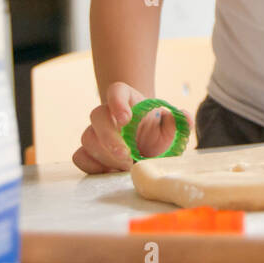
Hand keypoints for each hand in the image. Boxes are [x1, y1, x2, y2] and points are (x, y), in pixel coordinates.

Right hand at [71, 81, 185, 173]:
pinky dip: (92, 166)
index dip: (117, 102)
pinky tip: (109, 171)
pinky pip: (79, 156)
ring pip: (88, 138)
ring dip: (105, 156)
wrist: (144, 140)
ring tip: (125, 167)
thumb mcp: (171, 125)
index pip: (116, 91)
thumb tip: (184, 117)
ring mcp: (95, 131)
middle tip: (127, 156)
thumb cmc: (156, 129)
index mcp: (127, 98)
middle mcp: (107, 112)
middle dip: (110, 138)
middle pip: (97, 115)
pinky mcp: (88, 150)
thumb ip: (179, 120)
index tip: (126, 119)